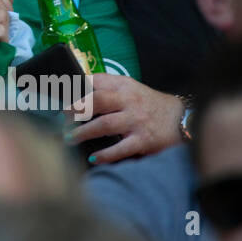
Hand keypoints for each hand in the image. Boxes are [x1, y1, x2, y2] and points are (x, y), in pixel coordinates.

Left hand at [65, 74, 183, 163]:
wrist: (181, 118)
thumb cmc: (147, 103)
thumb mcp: (129, 88)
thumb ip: (106, 87)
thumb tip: (74, 91)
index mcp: (123, 86)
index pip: (96, 82)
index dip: (76, 88)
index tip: (60, 97)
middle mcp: (129, 101)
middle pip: (97, 101)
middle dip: (76, 110)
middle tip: (61, 119)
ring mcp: (137, 121)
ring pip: (105, 125)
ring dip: (83, 133)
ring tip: (68, 138)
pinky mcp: (144, 140)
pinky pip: (121, 148)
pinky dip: (106, 155)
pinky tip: (94, 158)